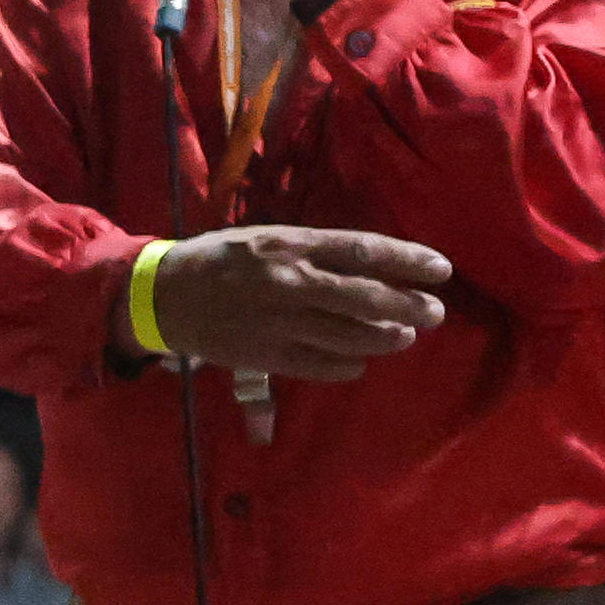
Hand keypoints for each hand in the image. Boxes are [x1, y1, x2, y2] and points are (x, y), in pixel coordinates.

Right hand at [143, 226, 448, 379]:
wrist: (162, 296)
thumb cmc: (220, 260)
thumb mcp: (267, 239)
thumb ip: (313, 250)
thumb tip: (370, 265)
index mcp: (291, 245)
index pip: (364, 250)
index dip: (407, 261)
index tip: (441, 270)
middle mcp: (290, 281)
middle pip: (365, 297)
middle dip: (408, 305)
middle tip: (435, 312)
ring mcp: (279, 321)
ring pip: (349, 335)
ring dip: (385, 338)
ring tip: (404, 337)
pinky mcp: (265, 355)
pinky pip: (320, 365)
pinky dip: (347, 366)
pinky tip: (359, 362)